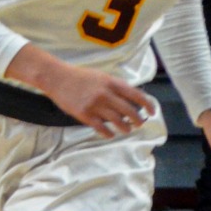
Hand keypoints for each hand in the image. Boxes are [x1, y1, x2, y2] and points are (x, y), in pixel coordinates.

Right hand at [11, 50, 155, 138]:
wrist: (57, 78)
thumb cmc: (80, 77)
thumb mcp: (102, 77)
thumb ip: (116, 87)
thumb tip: (130, 100)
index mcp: (112, 83)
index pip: (136, 95)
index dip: (147, 105)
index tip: (152, 112)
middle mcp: (106, 94)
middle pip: (129, 111)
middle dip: (137, 120)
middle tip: (139, 124)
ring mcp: (95, 105)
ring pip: (117, 121)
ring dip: (125, 128)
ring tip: (126, 130)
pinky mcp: (84, 115)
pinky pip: (101, 128)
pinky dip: (108, 133)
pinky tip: (110, 134)